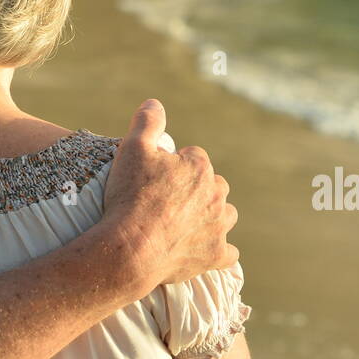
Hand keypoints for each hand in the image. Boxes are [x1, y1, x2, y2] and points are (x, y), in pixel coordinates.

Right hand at [101, 99, 238, 294]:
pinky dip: (219, 249)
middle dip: (197, 188)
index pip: (193, 157)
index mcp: (199, 167)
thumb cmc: (130, 197)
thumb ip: (147, 121)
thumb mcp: (132, 148)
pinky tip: (205, 248)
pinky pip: (228, 252)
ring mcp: (218, 227)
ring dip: (212, 215)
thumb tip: (155, 103)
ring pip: (225, 214)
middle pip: (213, 184)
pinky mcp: (215, 255)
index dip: (174, 165)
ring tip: (187, 221)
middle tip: (168, 199)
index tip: (156, 176)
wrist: (130, 249)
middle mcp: (216, 194)